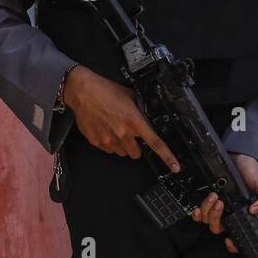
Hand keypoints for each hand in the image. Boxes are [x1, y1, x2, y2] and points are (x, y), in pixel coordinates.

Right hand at [62, 65, 179, 171]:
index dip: (167, 157)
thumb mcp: (130, 96)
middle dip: (136, 146)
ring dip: (123, 146)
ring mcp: (109, 139)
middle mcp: (123, 133)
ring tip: (116, 129)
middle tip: (131, 134)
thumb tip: (147, 115)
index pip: (155, 143)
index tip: (174, 166)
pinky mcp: (97, 142)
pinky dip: (110, 144)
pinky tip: (106, 130)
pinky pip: (109, 150)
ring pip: (123, 153)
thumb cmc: (105, 91)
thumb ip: (140, 109)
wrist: (82, 92)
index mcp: (134, 121)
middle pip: (137, 153)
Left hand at [192, 153, 257, 253]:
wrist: (236, 155)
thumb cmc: (251, 171)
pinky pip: (199, 215)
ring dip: (208, 212)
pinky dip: (198, 213)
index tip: (229, 241)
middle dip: (217, 219)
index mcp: (245, 215)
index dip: (234, 244)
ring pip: (208, 222)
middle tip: (221, 204)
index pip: (239, 235)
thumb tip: (255, 211)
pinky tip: (199, 207)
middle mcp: (231, 214)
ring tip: (214, 197)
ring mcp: (218, 209)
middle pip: (219, 229)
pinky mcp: (208, 202)